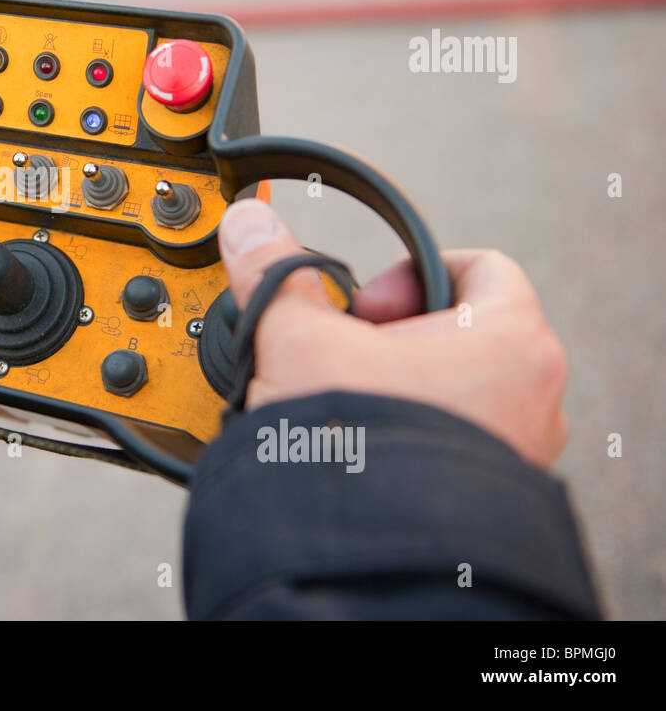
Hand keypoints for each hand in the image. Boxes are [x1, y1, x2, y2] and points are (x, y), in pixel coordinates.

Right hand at [218, 198, 568, 467]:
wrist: (369, 554)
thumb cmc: (366, 450)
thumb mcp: (300, 341)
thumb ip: (276, 276)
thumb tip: (252, 230)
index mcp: (511, 340)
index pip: (480, 266)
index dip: (410, 270)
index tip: (364, 299)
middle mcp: (531, 397)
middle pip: (461, 331)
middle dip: (392, 338)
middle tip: (345, 354)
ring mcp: (515, 451)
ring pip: (456, 392)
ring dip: (398, 388)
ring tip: (344, 403)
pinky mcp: (486, 497)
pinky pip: (450, 444)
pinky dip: (408, 437)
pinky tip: (356, 448)